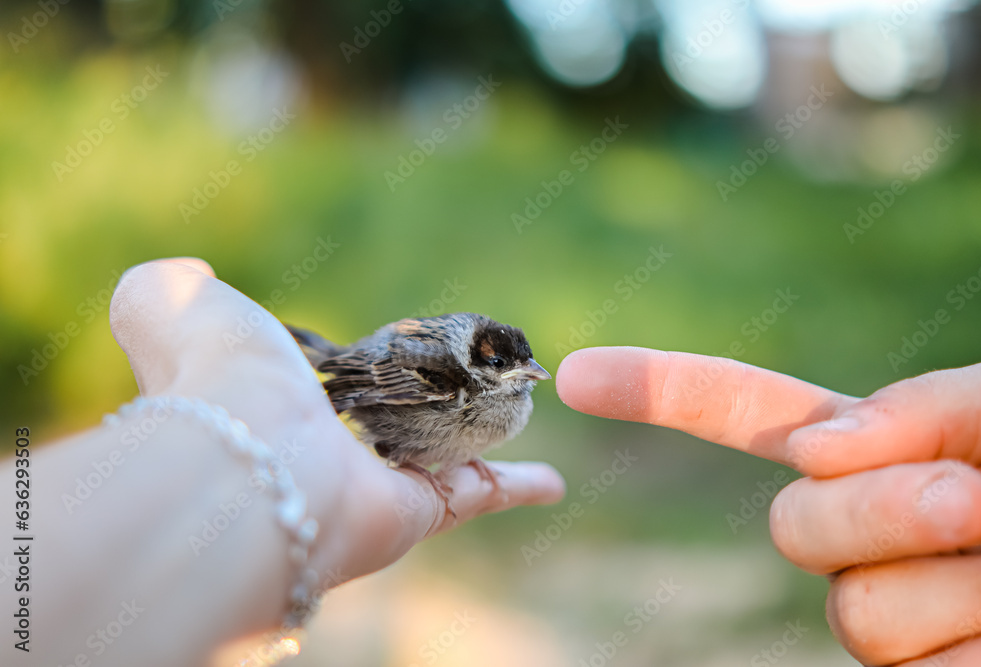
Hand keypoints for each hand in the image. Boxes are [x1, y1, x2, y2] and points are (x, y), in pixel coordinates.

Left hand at [111, 258, 564, 599]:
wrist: (253, 462)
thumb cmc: (218, 378)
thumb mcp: (172, 306)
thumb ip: (167, 290)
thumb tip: (185, 274)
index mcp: (278, 404)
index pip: (323, 385)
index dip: (347, 368)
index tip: (373, 352)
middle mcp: (328, 452)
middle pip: (393, 424)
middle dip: (427, 408)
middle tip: (464, 383)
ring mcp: (378, 483)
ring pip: (444, 458)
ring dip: (482, 439)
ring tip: (518, 414)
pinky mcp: (422, 508)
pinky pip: (480, 495)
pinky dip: (517, 487)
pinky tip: (552, 482)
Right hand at [557, 347, 980, 665]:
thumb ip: (928, 405)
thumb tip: (812, 454)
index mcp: (894, 456)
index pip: (752, 414)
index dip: (665, 389)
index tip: (577, 374)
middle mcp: (881, 540)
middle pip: (797, 529)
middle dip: (879, 511)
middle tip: (980, 500)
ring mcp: (908, 621)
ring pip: (855, 616)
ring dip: (953, 590)